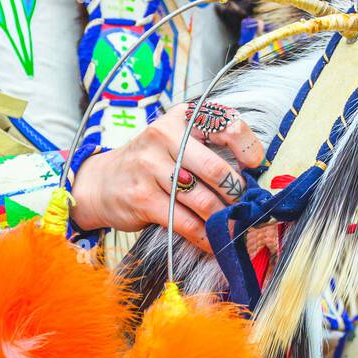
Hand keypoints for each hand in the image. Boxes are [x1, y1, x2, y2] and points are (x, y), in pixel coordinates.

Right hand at [71, 104, 263, 249]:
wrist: (102, 181)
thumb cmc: (153, 162)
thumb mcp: (177, 139)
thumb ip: (210, 147)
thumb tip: (254, 175)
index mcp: (181, 117)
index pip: (224, 122)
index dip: (247, 146)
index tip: (255, 165)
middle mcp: (164, 136)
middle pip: (216, 169)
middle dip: (238, 193)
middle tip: (247, 205)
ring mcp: (150, 167)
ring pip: (203, 200)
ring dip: (224, 217)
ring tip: (235, 225)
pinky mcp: (142, 198)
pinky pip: (184, 222)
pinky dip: (205, 236)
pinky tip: (214, 240)